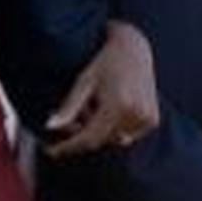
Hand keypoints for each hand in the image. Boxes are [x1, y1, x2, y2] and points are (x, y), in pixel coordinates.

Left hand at [45, 20, 159, 157]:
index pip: (89, 138)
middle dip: (82, 135)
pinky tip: (112, 107)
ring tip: (94, 107)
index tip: (51, 151)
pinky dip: (115, 129)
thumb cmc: (104, 63)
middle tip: (68, 122)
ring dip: (99, 131)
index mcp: (118, 104)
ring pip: (113, 140)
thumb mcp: (84, 82)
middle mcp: (136, 114)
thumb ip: (69, 108)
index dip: (68, 146)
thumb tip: (49, 127)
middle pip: (101, 141)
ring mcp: (147, 118)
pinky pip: (127, 135)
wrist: (134, 49)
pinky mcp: (153, 120)